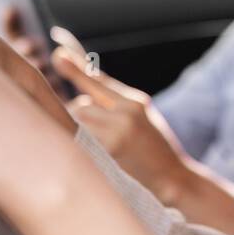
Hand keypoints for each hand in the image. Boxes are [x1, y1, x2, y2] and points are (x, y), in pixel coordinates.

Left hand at [51, 34, 190, 204]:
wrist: (175, 179)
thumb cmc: (155, 151)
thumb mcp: (144, 120)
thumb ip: (117, 107)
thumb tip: (80, 101)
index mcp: (136, 102)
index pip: (99, 80)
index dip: (76, 68)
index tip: (58, 55)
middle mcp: (127, 112)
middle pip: (80, 106)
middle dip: (80, 120)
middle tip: (95, 138)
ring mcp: (117, 131)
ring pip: (79, 123)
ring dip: (80, 134)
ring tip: (101, 149)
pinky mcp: (109, 151)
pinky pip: (81, 142)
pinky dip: (82, 148)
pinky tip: (98, 158)